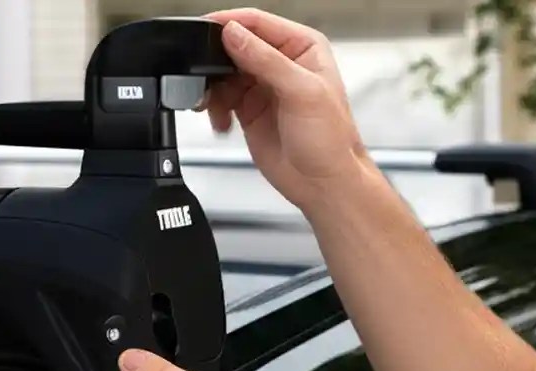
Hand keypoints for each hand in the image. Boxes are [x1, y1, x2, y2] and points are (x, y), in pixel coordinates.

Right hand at [201, 8, 376, 211]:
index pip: (259, 22)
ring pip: (223, 73)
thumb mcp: (301, 93)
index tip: (207, 30)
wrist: (322, 183)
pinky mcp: (248, 109)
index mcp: (302, 47)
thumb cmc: (330, 140)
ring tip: (211, 105)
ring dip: (212, 88)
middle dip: (216, 62)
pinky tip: (220, 121)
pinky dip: (213, 108)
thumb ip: (265, 60)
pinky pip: (220, 98)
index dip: (231, 23)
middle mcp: (281, 63)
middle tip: (205, 77)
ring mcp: (263, 86)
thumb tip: (234, 34)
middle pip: (236, 46)